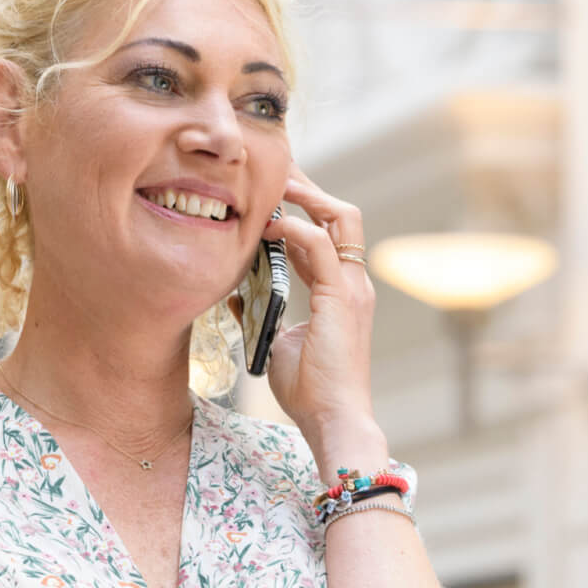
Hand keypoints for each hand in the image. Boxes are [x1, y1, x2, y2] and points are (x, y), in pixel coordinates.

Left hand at [258, 165, 378, 440]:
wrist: (331, 419)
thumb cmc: (309, 389)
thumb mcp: (276, 340)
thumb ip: (262, 312)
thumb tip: (235, 293)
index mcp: (338, 290)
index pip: (324, 233)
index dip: (299, 208)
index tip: (268, 190)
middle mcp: (351, 282)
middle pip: (338, 214)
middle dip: (308, 186)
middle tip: (272, 168)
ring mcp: (352, 288)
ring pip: (340, 218)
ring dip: (306, 194)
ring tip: (275, 181)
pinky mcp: (343, 298)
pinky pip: (324, 247)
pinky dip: (298, 229)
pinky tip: (270, 224)